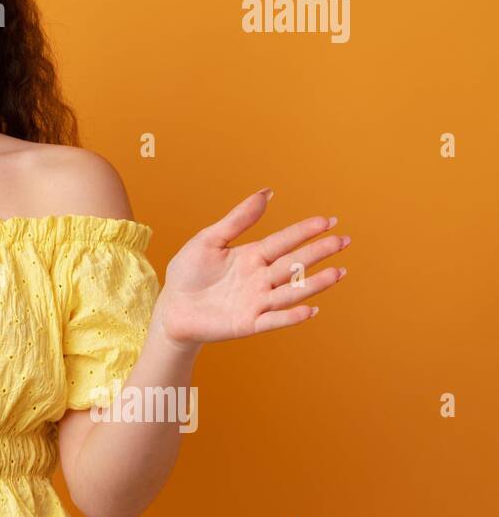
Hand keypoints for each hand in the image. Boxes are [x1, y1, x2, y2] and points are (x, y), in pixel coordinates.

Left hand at [154, 188, 350, 350]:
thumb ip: (238, 219)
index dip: (305, 232)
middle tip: (343, 241)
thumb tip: (267, 192)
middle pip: (293, 264)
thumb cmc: (189, 273)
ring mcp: (257, 302)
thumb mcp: (209, 240)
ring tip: (338, 273)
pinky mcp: (248, 323)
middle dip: (318, 253)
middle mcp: (260, 279)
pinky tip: (309, 309)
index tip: (328, 221)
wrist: (172, 307)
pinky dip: (290, 316)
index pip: (284, 242)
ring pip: (290, 292)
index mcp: (252, 256)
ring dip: (314, 284)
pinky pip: (273, 320)